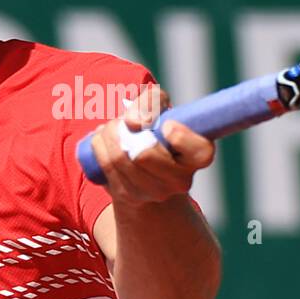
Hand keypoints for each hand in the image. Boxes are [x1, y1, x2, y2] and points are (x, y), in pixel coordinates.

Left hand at [87, 83, 215, 205]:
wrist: (142, 164)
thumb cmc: (156, 129)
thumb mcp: (161, 107)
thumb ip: (152, 102)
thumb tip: (134, 124)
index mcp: (199, 156)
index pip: (199, 150)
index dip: (180, 136)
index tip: (166, 126)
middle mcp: (181, 180)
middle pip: (145, 153)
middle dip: (125, 129)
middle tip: (122, 121)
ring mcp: (155, 192)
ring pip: (121, 158)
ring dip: (109, 134)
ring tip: (111, 128)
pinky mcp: (130, 196)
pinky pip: (107, 166)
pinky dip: (100, 146)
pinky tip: (102, 140)